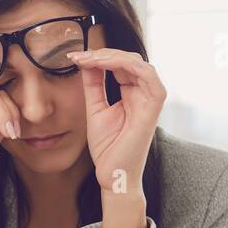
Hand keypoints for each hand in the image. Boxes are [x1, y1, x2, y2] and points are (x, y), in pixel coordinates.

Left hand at [71, 48, 166, 195]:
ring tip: (88, 58)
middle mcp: (144, 93)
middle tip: (79, 55)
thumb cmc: (108, 147)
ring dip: (112, 56)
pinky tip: (103, 63)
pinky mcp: (153, 107)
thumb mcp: (95, 109)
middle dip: (103, 53)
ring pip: (139, 63)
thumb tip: (87, 61)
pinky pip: (148, 76)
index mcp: (132, 93)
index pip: (120, 64)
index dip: (98, 57)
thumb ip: (93, 85)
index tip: (74, 56)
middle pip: (129, 59)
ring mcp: (150, 99)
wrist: (113, 174)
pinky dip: (126, 64)